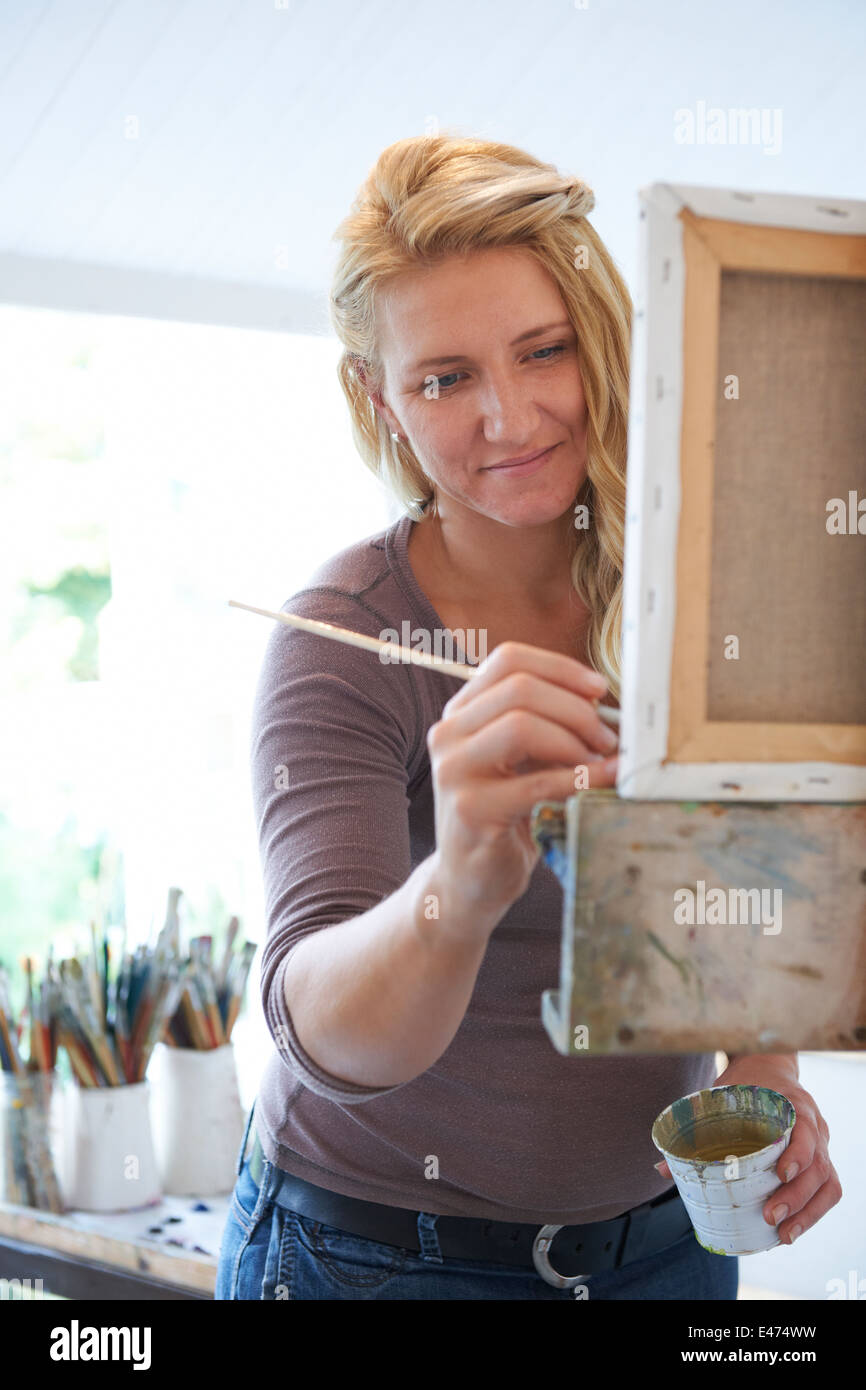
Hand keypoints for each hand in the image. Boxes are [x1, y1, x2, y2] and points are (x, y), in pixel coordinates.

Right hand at [427, 641, 618, 935]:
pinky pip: (535, 782)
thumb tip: (601, 702)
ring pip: (521, 725)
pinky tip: (602, 782)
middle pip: (519, 689)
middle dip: (576, 709)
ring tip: (602, 761)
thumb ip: (546, 726)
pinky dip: (579, 779)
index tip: (599, 690)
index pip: (508, 660)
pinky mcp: (471, 810)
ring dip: (575, 740)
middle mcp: (448, 734)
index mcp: (460, 713)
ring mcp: (454, 771)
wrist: (470, 881)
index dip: (560, 668)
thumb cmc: (506, 816)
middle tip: (607, 738)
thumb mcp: (521, 760)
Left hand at [653, 1054, 840, 1245]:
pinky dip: (813, 1212)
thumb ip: (696, 1127)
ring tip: (784, 1235)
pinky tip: (791, 1231)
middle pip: (818, 1165)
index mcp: (792, 1104)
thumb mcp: (722, 1095)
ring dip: (808, 1213)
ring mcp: (821, 1144)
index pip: (806, 1131)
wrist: (769, 1065)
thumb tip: (663, 1168)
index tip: (781, 1174)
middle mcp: (814, 1125)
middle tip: (771, 1216)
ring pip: (827, 1183)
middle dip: (797, 1196)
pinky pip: (828, 1190)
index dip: (798, 1154)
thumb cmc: (744, 1084)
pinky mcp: (821, 1160)